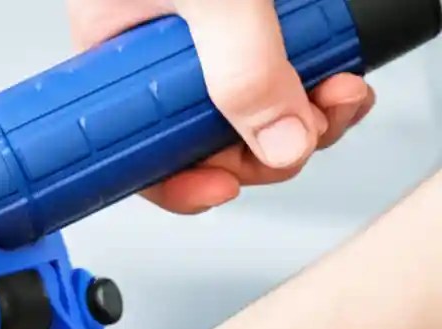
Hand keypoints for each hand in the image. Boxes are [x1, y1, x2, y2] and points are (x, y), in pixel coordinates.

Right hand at [68, 0, 376, 213]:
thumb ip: (242, 71)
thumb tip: (276, 142)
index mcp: (112, 52)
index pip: (135, 147)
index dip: (182, 179)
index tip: (223, 188)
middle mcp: (153, 53)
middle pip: (204, 137)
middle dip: (266, 145)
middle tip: (306, 129)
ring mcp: (199, 40)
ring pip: (248, 111)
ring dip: (303, 117)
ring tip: (334, 96)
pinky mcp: (243, 24)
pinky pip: (275, 74)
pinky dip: (310, 84)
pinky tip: (330, 76)